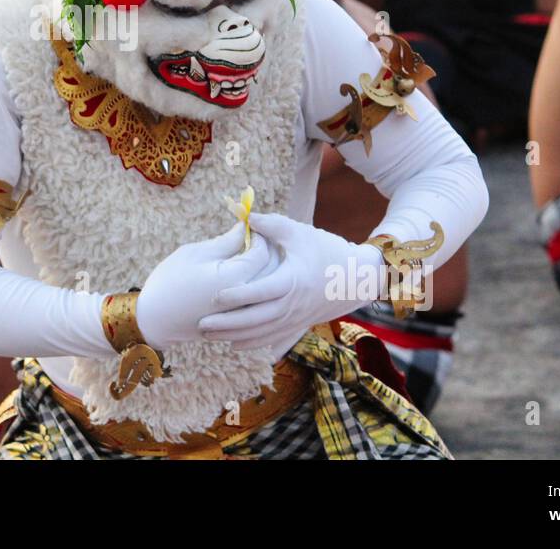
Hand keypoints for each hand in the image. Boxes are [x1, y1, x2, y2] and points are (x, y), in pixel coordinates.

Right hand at [134, 224, 272, 349]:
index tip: (251, 227)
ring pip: (268, 289)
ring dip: (266, 270)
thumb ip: (226, 241)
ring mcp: (242, 313)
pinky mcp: (238, 323)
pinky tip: (246, 277)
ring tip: (252, 256)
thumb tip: (245, 228)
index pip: (262, 253)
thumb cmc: (170, 281)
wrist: (155, 320)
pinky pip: (258, 302)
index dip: (260, 236)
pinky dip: (258, 287)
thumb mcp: (195, 253)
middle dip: (267, 251)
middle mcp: (244, 298)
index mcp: (233, 277)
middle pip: (270, 272)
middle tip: (255, 239)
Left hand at [198, 213, 375, 350]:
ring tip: (208, 335)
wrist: (358, 278)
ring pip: (261, 334)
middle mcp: (292, 305)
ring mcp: (295, 319)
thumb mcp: (300, 233)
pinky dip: (251, 343)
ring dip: (233, 336)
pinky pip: (272, 339)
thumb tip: (245, 215)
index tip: (214, 296)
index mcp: (292, 281)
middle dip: (227, 324)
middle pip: (255, 320)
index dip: (237, 295)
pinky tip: (232, 344)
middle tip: (201, 323)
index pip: (260, 292)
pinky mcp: (297, 326)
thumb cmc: (326, 251)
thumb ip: (271, 225)